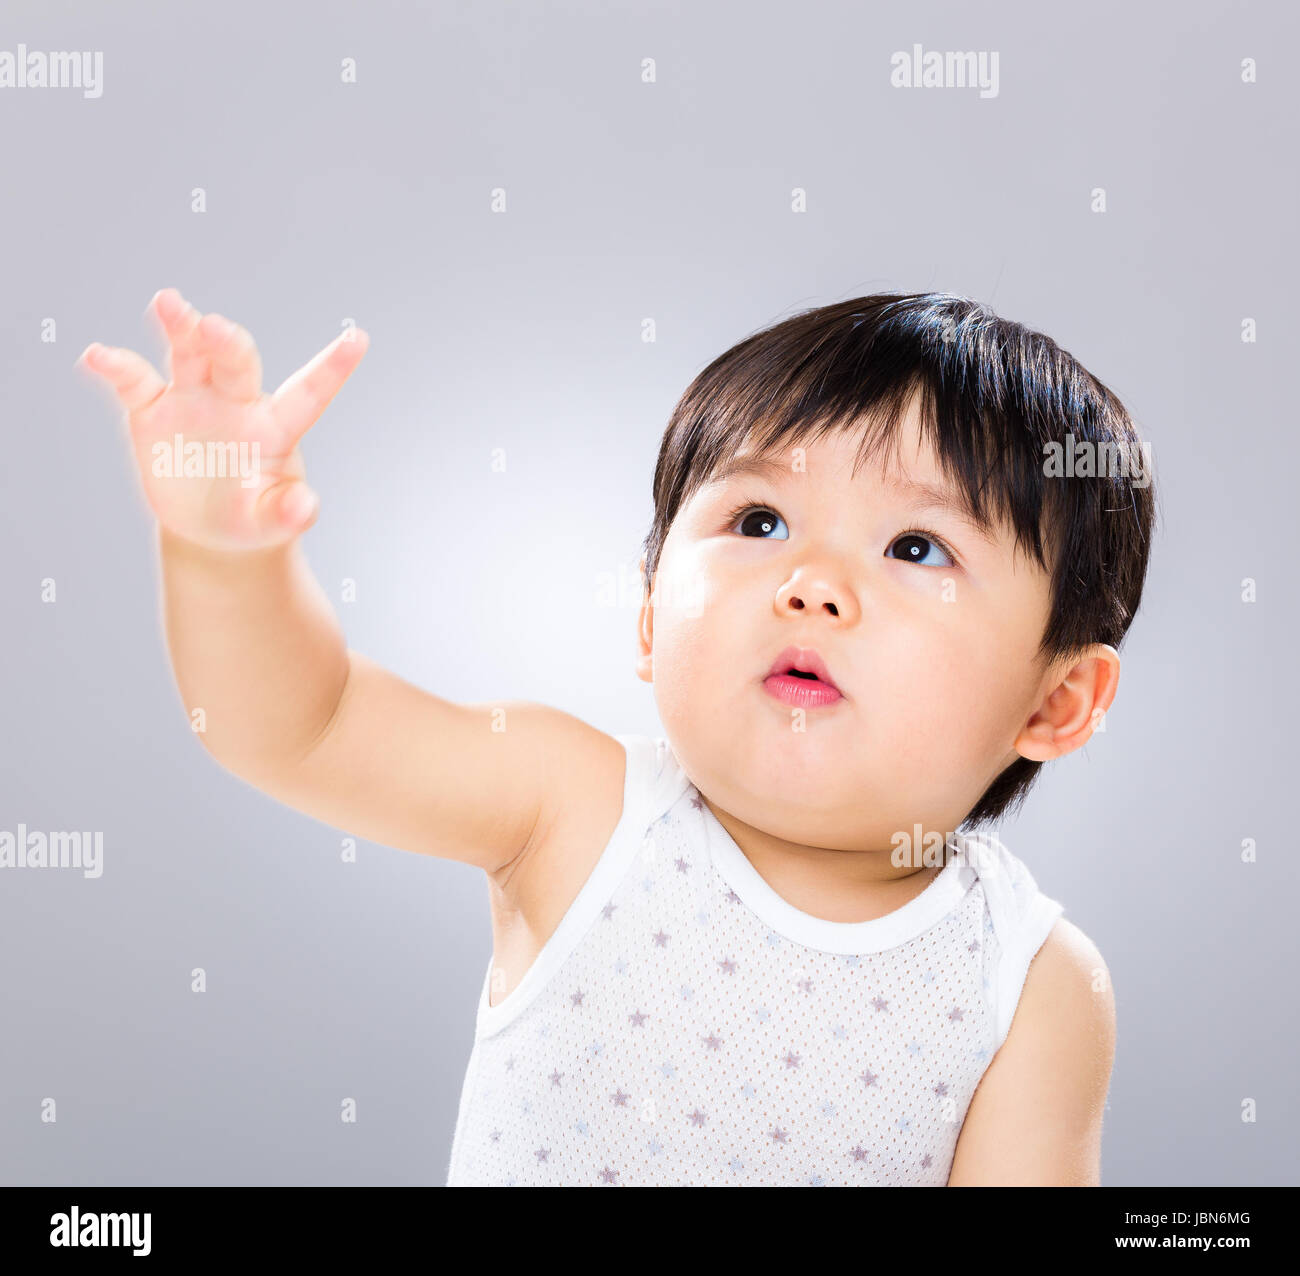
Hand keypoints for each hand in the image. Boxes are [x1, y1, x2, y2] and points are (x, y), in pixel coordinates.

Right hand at [78, 288, 368, 551]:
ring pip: (188, 354)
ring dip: (180, 328)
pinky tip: (97, 356)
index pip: (310, 392)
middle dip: (226, 342)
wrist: (210, 527)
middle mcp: (236, 402)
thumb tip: (305, 507)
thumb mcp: (273, 522)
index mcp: (276, 427)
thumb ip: (289, 512)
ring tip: (168, 303)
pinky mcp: (153, 411)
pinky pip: (134, 382)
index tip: (359, 339)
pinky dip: (116, 367)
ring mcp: (193, 401)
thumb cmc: (254, 518)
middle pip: (235, 363)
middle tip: (215, 327)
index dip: (333, 368)